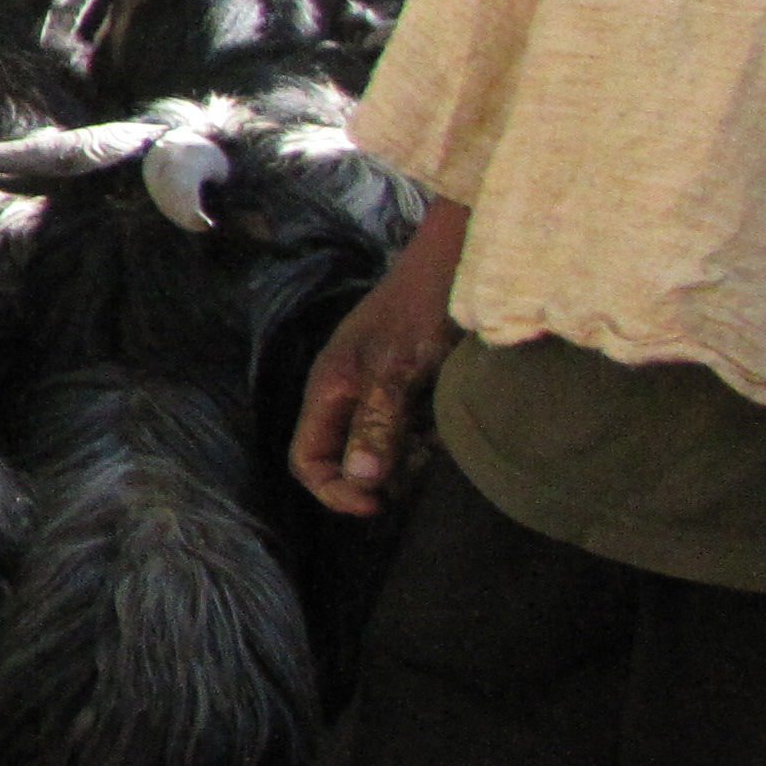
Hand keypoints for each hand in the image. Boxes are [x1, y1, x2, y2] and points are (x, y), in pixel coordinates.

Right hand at [290, 198, 468, 517]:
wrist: (458, 262)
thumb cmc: (420, 307)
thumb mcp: (397, 368)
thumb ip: (376, 423)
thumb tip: (362, 480)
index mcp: (329, 389)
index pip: (307, 459)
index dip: (334, 490)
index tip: (378, 503)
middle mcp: (347, 395)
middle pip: (345, 459)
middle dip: (378, 478)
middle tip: (418, 476)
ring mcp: (378, 390)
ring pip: (382, 449)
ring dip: (410, 459)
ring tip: (439, 446)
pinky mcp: (408, 386)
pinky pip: (409, 430)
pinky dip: (429, 438)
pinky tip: (451, 426)